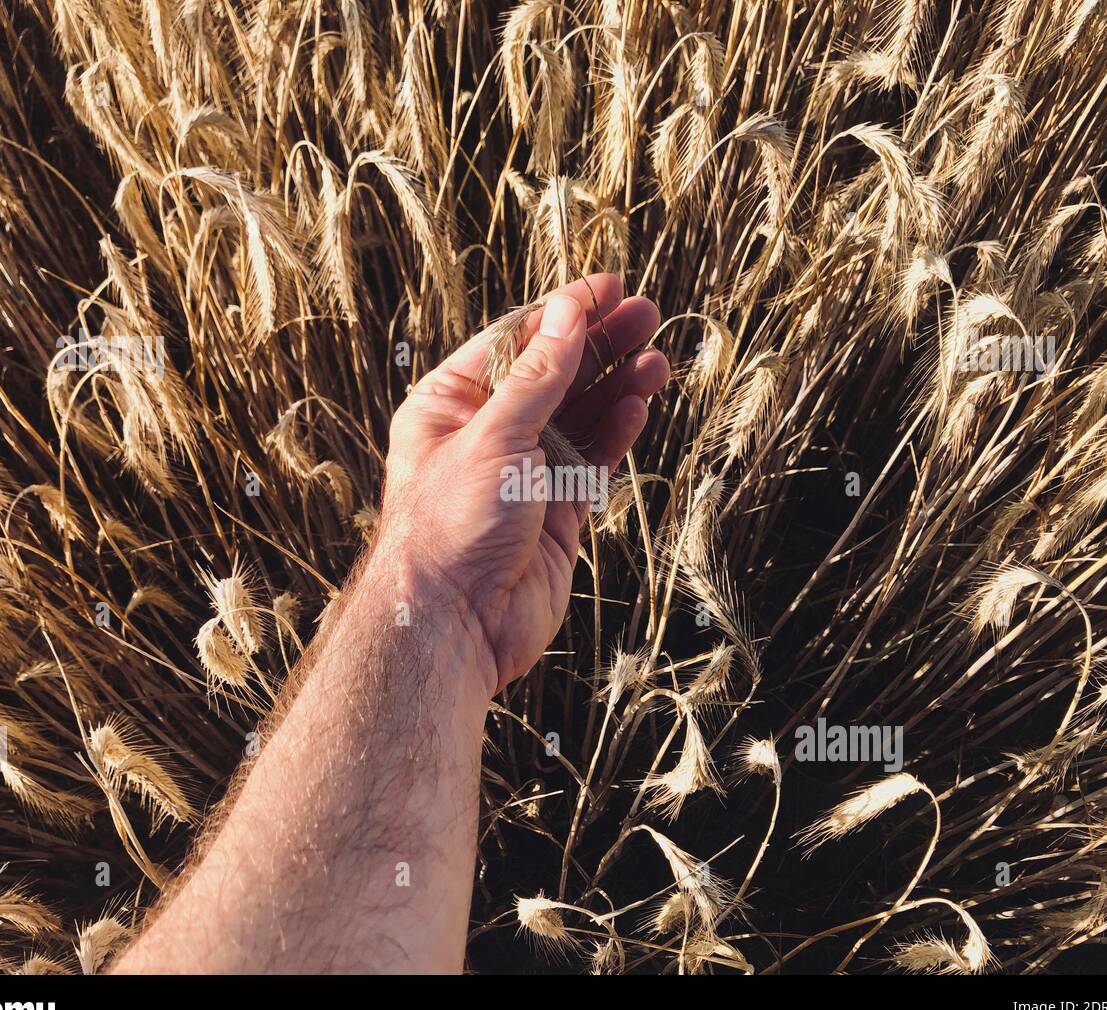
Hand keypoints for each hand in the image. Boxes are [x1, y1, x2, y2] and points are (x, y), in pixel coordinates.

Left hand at [367, 274, 665, 696]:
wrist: (454, 624)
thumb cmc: (450, 526)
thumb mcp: (492, 437)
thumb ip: (537, 377)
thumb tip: (568, 313)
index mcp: (450, 406)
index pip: (514, 343)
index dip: (563, 313)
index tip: (608, 287)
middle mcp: (487, 434)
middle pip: (553, 375)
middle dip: (599, 343)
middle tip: (647, 312)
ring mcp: (524, 473)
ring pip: (580, 416)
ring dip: (617, 384)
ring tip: (657, 356)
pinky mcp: (556, 511)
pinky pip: (592, 460)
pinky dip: (616, 432)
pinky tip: (638, 403)